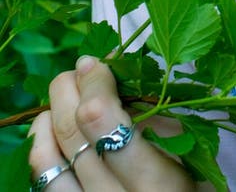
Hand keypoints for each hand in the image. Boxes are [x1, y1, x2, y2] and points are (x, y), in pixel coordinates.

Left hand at [29, 56, 202, 191]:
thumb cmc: (187, 182)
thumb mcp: (183, 146)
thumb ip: (147, 110)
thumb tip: (107, 66)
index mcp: (156, 182)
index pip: (102, 121)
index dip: (93, 84)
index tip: (95, 62)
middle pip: (71, 132)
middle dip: (69, 88)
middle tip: (81, 70)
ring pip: (46, 156)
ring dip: (51, 114)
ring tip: (67, 96)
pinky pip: (41, 178)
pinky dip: (41, 144)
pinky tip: (53, 127)